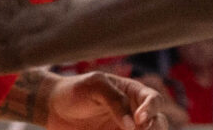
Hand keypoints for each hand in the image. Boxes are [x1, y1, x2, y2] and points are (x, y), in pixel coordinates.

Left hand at [45, 72, 169, 129]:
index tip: (140, 120)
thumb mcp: (95, 87)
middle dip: (154, 129)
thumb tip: (133, 125)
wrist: (53, 108)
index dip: (152, 110)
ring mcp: (127, 129)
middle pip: (158, 123)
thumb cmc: (74, 91)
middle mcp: (135, 113)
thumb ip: (115, 101)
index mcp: (133, 93)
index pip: (154, 100)